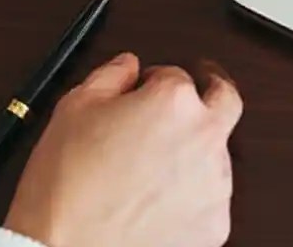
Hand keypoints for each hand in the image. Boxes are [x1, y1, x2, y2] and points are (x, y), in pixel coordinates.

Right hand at [4, 54, 243, 246]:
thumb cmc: (66, 189)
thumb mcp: (73, 109)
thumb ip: (109, 76)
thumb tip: (126, 67)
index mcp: (173, 103)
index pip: (177, 75)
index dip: (154, 81)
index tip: (145, 90)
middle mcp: (203, 139)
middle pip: (226, 101)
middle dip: (213, 92)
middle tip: (199, 92)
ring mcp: (213, 185)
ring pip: (217, 154)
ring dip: (195, 150)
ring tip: (153, 168)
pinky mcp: (214, 225)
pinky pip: (209, 199)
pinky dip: (190, 195)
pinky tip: (157, 202)